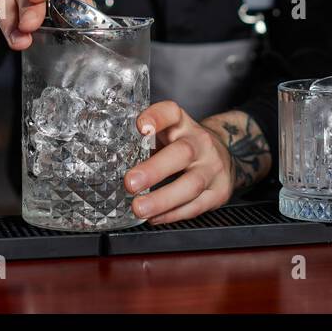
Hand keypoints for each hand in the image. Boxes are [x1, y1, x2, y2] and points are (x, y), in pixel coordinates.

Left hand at [124, 101, 235, 224]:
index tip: (139, 127)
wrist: (225, 155)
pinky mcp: (219, 191)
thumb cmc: (185, 145)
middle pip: (181, 153)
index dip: (156, 118)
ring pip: (190, 185)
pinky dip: (172, 214)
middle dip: (154, 170)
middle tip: (130, 183)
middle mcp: (200, 143)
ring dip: (162, 199)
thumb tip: (106, 157)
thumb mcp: (168, 134)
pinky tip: (155, 217)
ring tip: (139, 208)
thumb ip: (144, 142)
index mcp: (183, 124)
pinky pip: (195, 206)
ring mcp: (212, 168)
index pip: (171, 113)